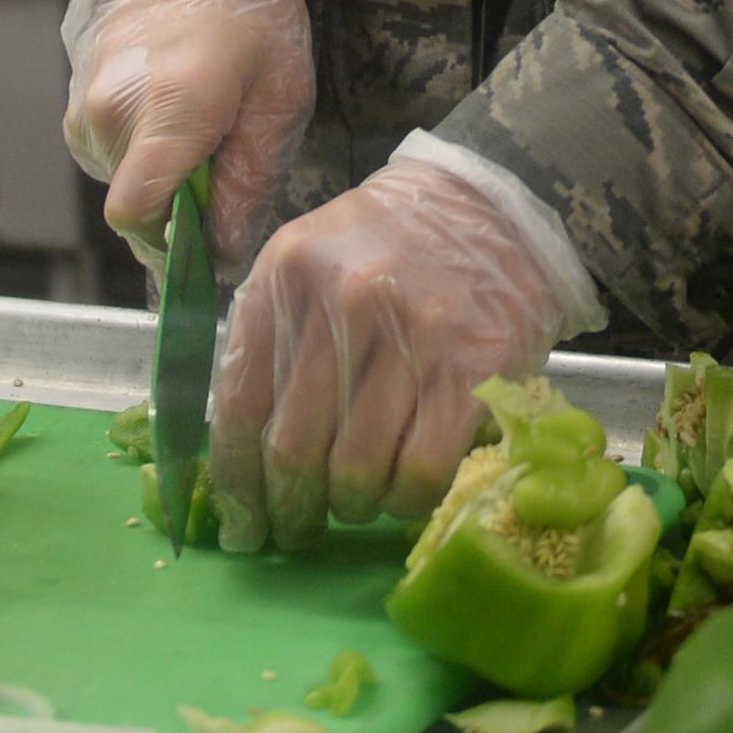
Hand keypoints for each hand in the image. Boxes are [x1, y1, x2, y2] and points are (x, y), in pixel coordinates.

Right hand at [60, 0, 313, 273]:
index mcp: (170, 107)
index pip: (138, 216)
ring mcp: (85, 101)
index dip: (173, 245)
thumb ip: (249, 180)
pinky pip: (107, 153)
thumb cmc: (250, 13)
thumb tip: (221, 252)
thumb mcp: (281, 94)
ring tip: (203, 122)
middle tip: (224, 158)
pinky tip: (173, 108)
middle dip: (178, 205)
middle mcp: (113, 108)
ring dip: (161, 173)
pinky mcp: (75, 98)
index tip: (210, 239)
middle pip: (135, 205)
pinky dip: (140, 149)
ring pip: (121, 181)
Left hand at [209, 150, 580, 552]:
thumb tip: (238, 452)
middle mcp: (341, 301)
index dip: (235, 482)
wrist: (496, 202)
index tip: (242, 524)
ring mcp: (410, 334)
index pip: (239, 405)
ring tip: (357, 501)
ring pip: (353, 473)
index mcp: (287, 273)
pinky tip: (404, 491)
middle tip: (295, 530)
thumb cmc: (393, 242)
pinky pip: (418, 474)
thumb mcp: (311, 261)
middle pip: (292, 450)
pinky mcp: (471, 369)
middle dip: (289, 510)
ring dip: (349, 507)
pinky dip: (405, 502)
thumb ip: (272, 338)